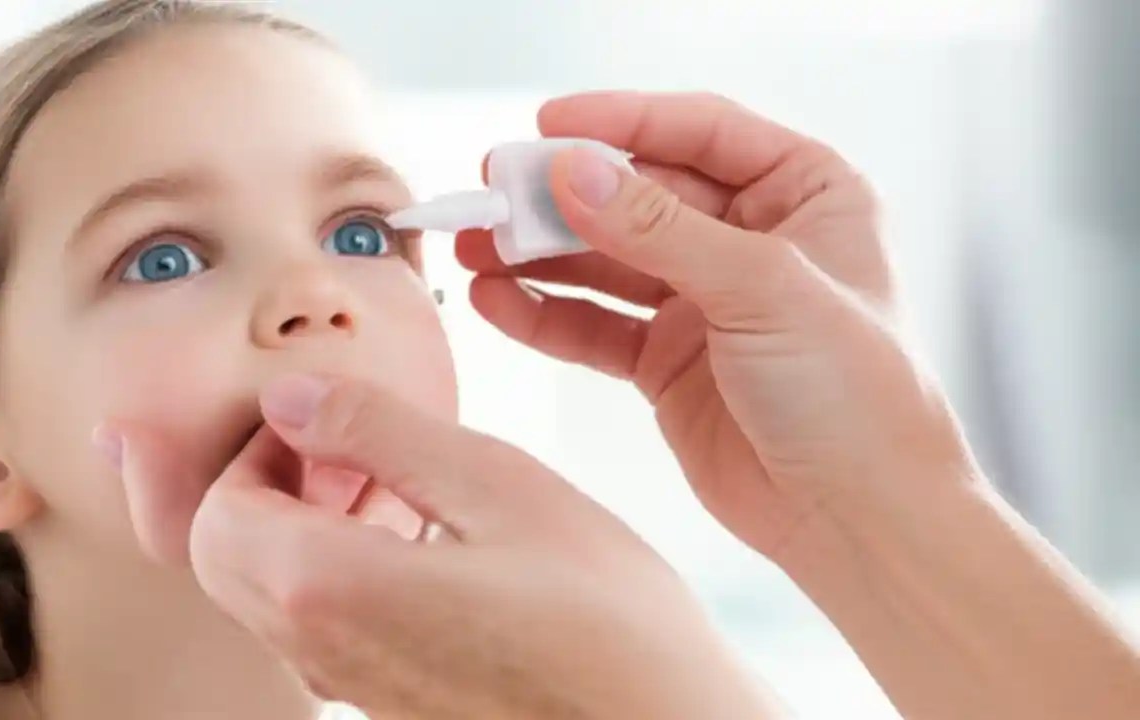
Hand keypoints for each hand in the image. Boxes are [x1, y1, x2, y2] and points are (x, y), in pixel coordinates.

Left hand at [122, 375, 784, 718]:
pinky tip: (412, 539)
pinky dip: (326, 568)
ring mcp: (350, 687)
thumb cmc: (604, 618)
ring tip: (385, 484)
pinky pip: (312, 626)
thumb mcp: (499, 486)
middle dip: (261, 484)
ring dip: (292, 525)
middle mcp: (320, 652)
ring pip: (260, 592)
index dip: (256, 447)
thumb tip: (291, 396)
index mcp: (330, 589)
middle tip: (343, 446)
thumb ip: (378, 431)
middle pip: (220, 555)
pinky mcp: (384, 702)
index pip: (216, 510)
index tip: (324, 419)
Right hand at [458, 90, 974, 558]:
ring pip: (608, 261)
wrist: (861, 521)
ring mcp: (706, 304)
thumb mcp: (762, 288)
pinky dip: (547, 314)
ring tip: (477, 246)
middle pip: (641, 196)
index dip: (622, 122)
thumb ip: (659, 230)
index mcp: (807, 194)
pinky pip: (596, 325)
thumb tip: (570, 172)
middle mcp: (753, 241)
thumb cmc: (857, 395)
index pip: (701, 134)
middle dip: (566, 195)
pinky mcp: (669, 364)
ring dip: (543, 254)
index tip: (548, 124)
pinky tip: (498, 301)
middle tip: (496, 188)